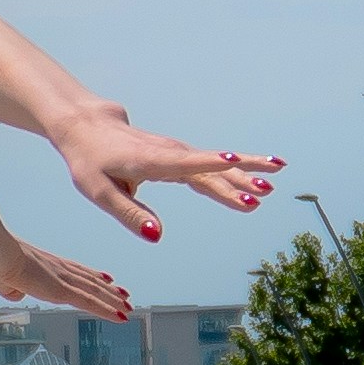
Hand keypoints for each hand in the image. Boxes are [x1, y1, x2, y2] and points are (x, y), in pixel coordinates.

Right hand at [0, 219, 133, 321]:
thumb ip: (7, 286)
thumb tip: (16, 293)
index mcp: (41, 263)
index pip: (72, 270)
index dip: (89, 275)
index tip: (104, 279)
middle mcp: (56, 268)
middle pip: (87, 280)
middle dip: (106, 289)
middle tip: (123, 294)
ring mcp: (59, 278)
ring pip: (93, 291)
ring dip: (112, 300)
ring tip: (128, 306)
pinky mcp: (60, 290)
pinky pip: (89, 302)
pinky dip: (106, 309)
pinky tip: (120, 316)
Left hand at [46, 111, 281, 243]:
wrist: (87, 128)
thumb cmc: (90, 162)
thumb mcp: (100, 193)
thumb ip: (129, 214)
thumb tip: (158, 236)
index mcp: (150, 162)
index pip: (183, 164)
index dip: (207, 164)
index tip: (232, 162)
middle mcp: (169, 154)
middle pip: (209, 167)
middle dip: (237, 179)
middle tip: (265, 191)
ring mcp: (178, 152)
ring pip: (217, 164)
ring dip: (246, 171)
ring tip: (276, 177)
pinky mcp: (180, 155)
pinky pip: (212, 164)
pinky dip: (237, 168)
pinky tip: (260, 173)